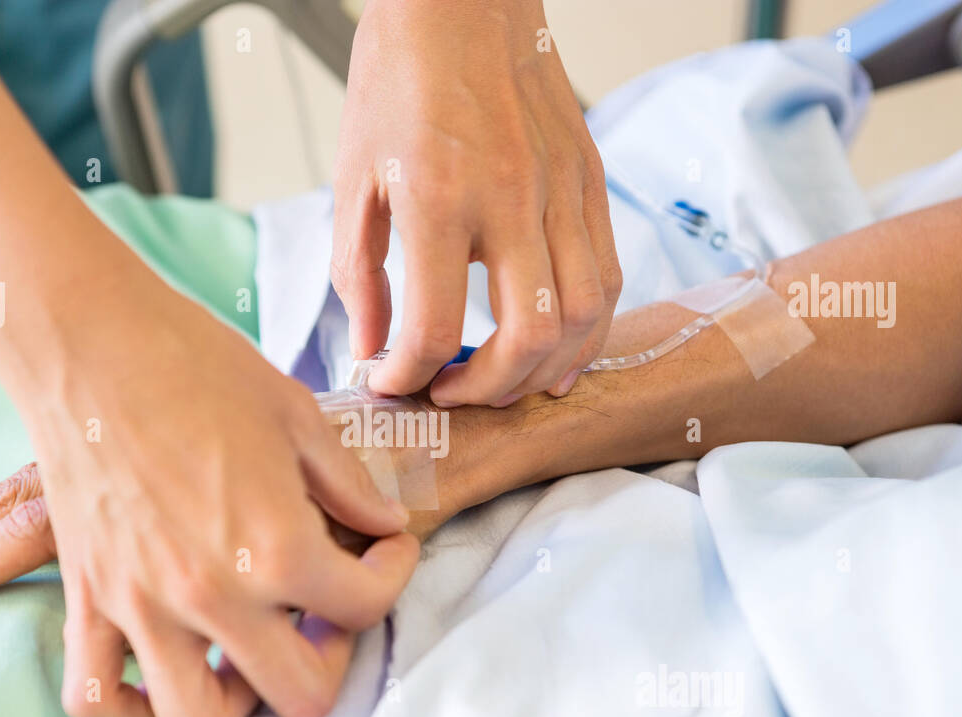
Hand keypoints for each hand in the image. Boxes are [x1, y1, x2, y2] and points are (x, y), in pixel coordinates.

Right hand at [0, 279, 418, 716]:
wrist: (88, 340)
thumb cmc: (196, 365)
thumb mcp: (299, 416)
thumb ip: (351, 487)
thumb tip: (385, 526)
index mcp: (276, 549)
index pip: (366, 607)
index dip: (393, 573)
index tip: (383, 545)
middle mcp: (212, 597)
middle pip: (300, 698)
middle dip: (331, 659)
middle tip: (325, 611)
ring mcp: (142, 609)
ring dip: (237, 702)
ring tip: (248, 650)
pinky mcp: (88, 600)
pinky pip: (96, 697)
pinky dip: (130, 702)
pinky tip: (165, 661)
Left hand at [331, 0, 620, 406]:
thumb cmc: (399, 77)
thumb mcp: (353, 177)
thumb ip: (360, 273)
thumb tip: (372, 348)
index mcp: (439, 198)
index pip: (433, 328)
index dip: (408, 376)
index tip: (393, 383)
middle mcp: (512, 199)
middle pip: (529, 338)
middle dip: (487, 391)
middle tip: (452, 394)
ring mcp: (563, 190)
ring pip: (583, 317)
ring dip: (546, 370)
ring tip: (505, 383)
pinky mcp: (590, 180)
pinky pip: (607, 275)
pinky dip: (585, 328)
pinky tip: (555, 346)